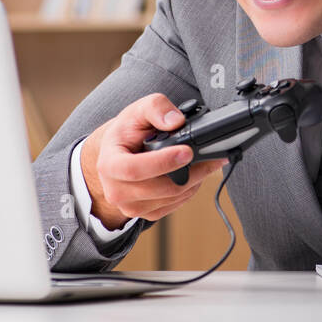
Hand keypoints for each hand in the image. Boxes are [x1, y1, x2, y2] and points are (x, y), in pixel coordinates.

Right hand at [82, 93, 226, 228]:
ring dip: (196, 180)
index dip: (162, 162)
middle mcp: (116, 191)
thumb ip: (156, 108)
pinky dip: (191, 189)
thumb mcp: (137, 111)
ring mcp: (131, 206)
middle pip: (159, 188)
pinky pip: (175, 205)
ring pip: (171, 198)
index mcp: (109, 164)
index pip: (133, 169)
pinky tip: (196, 173)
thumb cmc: (127, 132)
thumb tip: (175, 121)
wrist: (118, 153)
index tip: (187, 151)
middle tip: (213, 157)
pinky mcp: (146, 214)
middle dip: (190, 172)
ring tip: (209, 161)